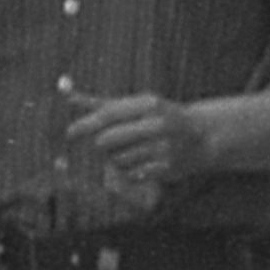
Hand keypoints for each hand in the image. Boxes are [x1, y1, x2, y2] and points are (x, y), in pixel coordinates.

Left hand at [67, 92, 203, 206]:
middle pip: (108, 140)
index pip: (109, 114)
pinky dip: (130, 171)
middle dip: (102, 144)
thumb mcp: (136, 105)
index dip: (86, 124)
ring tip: (134, 150)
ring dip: (117, 158)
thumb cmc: (160, 117)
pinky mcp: (166, 168)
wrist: (201, 137)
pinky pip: (131, 174)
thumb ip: (103, 103)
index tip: (69, 133)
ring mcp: (162, 147)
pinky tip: (142, 162)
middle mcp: (156, 124)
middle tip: (107, 143)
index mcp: (148, 103)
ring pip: (118, 160)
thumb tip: (67, 96)